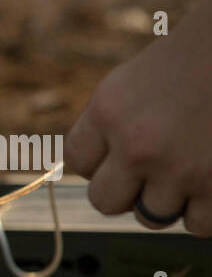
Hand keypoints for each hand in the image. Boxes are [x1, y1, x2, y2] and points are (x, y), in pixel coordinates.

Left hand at [67, 0, 211, 234]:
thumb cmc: (204, 53)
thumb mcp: (142, 77)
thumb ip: (115, 123)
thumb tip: (101, 168)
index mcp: (110, 111)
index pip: (77, 162)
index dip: (101, 161)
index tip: (123, 152)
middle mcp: (138, 145)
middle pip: (104, 201)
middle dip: (127, 191)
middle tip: (156, 169)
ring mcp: (180, 170)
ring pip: (152, 218)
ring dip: (171, 200)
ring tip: (195, 166)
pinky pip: (200, 223)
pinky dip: (208, 209)